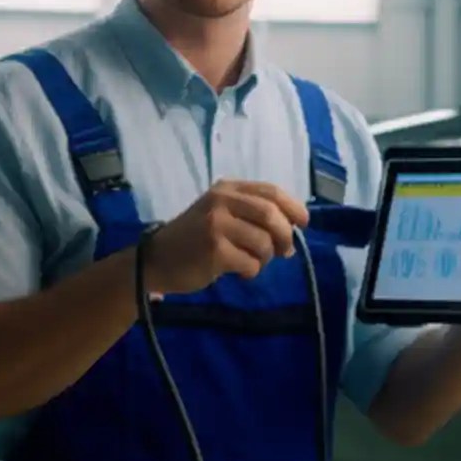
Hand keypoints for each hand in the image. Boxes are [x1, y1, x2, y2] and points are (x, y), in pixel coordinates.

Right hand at [141, 179, 309, 295]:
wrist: (157, 259)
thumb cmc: (194, 238)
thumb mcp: (220, 213)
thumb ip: (252, 215)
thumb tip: (291, 233)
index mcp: (227, 188)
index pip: (271, 191)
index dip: (293, 207)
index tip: (304, 222)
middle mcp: (221, 201)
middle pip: (271, 215)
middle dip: (285, 236)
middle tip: (284, 252)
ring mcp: (216, 225)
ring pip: (264, 242)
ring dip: (265, 258)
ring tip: (252, 262)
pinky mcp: (214, 251)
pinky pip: (251, 264)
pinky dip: (251, 272)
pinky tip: (238, 272)